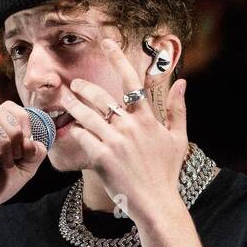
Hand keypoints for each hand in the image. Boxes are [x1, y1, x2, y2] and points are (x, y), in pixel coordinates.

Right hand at [0, 101, 47, 214]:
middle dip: (14, 134)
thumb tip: (33, 140)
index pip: (10, 108)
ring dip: (3, 141)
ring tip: (4, 162)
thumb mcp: (24, 171)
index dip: (22, 121)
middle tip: (15, 156)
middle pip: (1, 110)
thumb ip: (36, 154)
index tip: (27, 143)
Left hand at [59, 39, 188, 223]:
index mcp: (147, 119)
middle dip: (83, 87)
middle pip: (101, 96)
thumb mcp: (177, 139)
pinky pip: (82, 137)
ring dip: (72, 105)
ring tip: (64, 101)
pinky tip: (67, 129)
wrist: (156, 203)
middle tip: (73, 84)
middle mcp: (130, 127)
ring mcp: (115, 142)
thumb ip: (178, 109)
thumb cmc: (167, 173)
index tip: (105, 42)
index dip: (117, 58)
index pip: (131, 81)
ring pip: (87, 115)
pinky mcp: (102, 158)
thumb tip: (183, 83)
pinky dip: (74, 131)